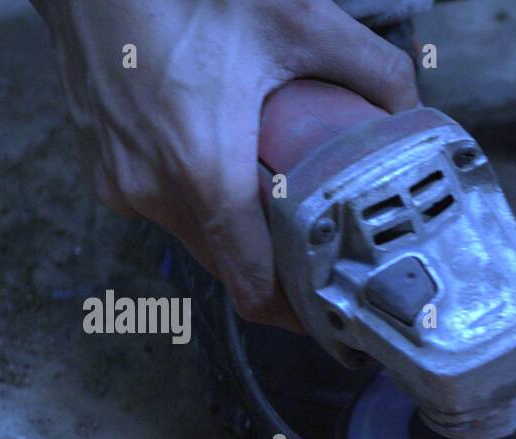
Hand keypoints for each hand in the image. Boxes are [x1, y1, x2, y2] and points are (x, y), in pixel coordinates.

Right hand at [32, 0, 418, 329]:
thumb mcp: (298, 20)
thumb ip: (371, 67)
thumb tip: (413, 108)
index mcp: (203, 172)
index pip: (254, 287)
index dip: (300, 318)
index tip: (337, 330)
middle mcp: (153, 190)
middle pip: (232, 270)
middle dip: (282, 280)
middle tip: (329, 276)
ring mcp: (120, 181)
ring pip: (198, 241)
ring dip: (243, 240)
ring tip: (288, 224)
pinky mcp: (102, 165)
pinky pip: (165, 208)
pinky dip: (203, 206)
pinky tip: (234, 176)